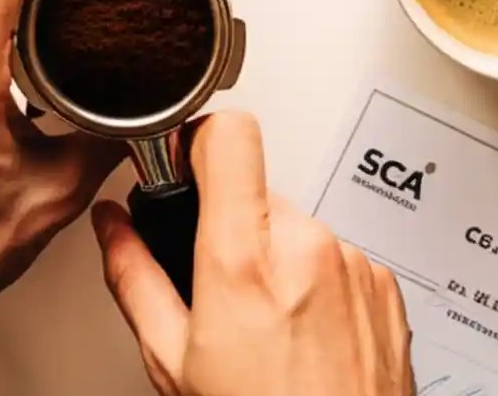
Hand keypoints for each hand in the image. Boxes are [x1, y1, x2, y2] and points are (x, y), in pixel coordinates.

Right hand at [92, 112, 414, 395]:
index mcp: (245, 261)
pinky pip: (336, 256)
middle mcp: (308, 248)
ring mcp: (353, 263)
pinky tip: (305, 331)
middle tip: (223, 289)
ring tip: (270, 322)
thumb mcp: (173, 360)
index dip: (200, 139)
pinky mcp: (384, 282)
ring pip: (296, 228)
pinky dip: (316, 282)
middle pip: (256, 193)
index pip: (231, 137)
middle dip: (232, 228)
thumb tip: (112, 227)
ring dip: (278, 259)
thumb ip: (135, 276)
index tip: (185, 159)